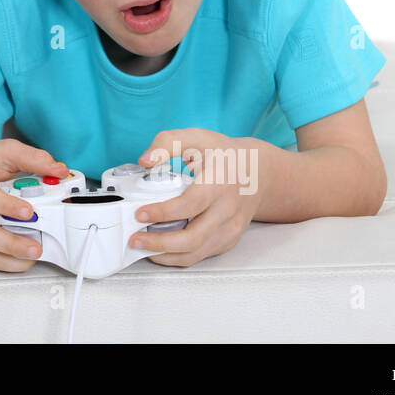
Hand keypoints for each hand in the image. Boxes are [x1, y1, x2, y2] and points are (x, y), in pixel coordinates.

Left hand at [129, 128, 267, 267]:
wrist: (259, 173)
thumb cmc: (224, 155)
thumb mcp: (196, 138)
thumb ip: (167, 143)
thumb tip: (145, 161)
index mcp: (219, 182)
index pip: (191, 204)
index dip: (163, 212)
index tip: (140, 213)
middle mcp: (228, 209)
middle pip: (194, 237)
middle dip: (160, 243)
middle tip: (135, 239)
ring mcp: (230, 228)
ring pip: (196, 252)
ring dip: (165, 255)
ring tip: (142, 247)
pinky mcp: (229, 240)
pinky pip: (201, 255)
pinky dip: (178, 256)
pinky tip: (160, 249)